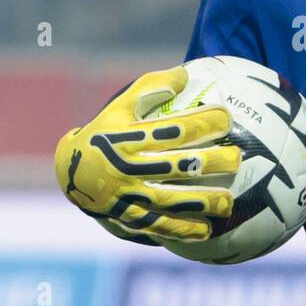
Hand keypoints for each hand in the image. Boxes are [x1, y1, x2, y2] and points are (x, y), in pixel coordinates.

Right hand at [54, 66, 239, 243]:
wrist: (68, 173)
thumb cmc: (103, 133)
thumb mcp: (119, 106)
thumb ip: (149, 88)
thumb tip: (185, 74)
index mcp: (128, 138)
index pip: (173, 130)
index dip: (202, 123)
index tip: (227, 118)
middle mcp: (127, 168)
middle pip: (178, 166)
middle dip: (211, 162)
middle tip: (237, 159)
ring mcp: (127, 196)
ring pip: (171, 200)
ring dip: (203, 202)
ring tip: (229, 202)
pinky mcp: (127, 218)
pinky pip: (159, 226)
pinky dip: (183, 230)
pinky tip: (207, 232)